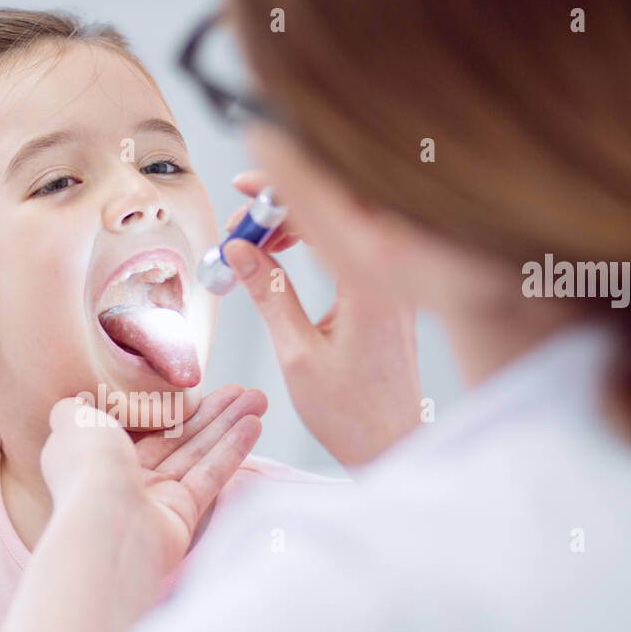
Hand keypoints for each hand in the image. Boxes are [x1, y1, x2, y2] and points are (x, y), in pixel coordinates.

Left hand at [42, 385, 266, 574]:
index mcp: (97, 454)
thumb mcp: (71, 420)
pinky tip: (254, 424)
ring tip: (259, 398)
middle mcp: (125, 476)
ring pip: (197, 452)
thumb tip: (76, 403)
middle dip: (212, 411)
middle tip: (245, 389)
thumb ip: (76, 410)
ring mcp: (154, 498)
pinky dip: (232, 449)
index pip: (139, 425)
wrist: (106, 522)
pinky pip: (209, 475)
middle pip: (176, 437)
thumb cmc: (87, 466)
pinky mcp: (180, 515)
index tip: (194, 388)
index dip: (169, 404)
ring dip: (229, 424)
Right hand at [221, 171, 421, 466]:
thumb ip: (268, 294)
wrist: (394, 443)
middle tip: (237, 232)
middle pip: (333, 206)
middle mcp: (388, 273)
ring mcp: (391, 279)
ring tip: (251, 249)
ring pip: (340, 222)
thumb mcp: (296, 354)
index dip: (278, 189)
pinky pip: (348, 244)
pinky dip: (312, 240)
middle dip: (279, 207)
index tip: (241, 189)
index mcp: (369, 284)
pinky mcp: (387, 289)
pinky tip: (280, 257)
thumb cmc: (351, 413)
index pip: (323, 208)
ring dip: (293, 224)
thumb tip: (238, 250)